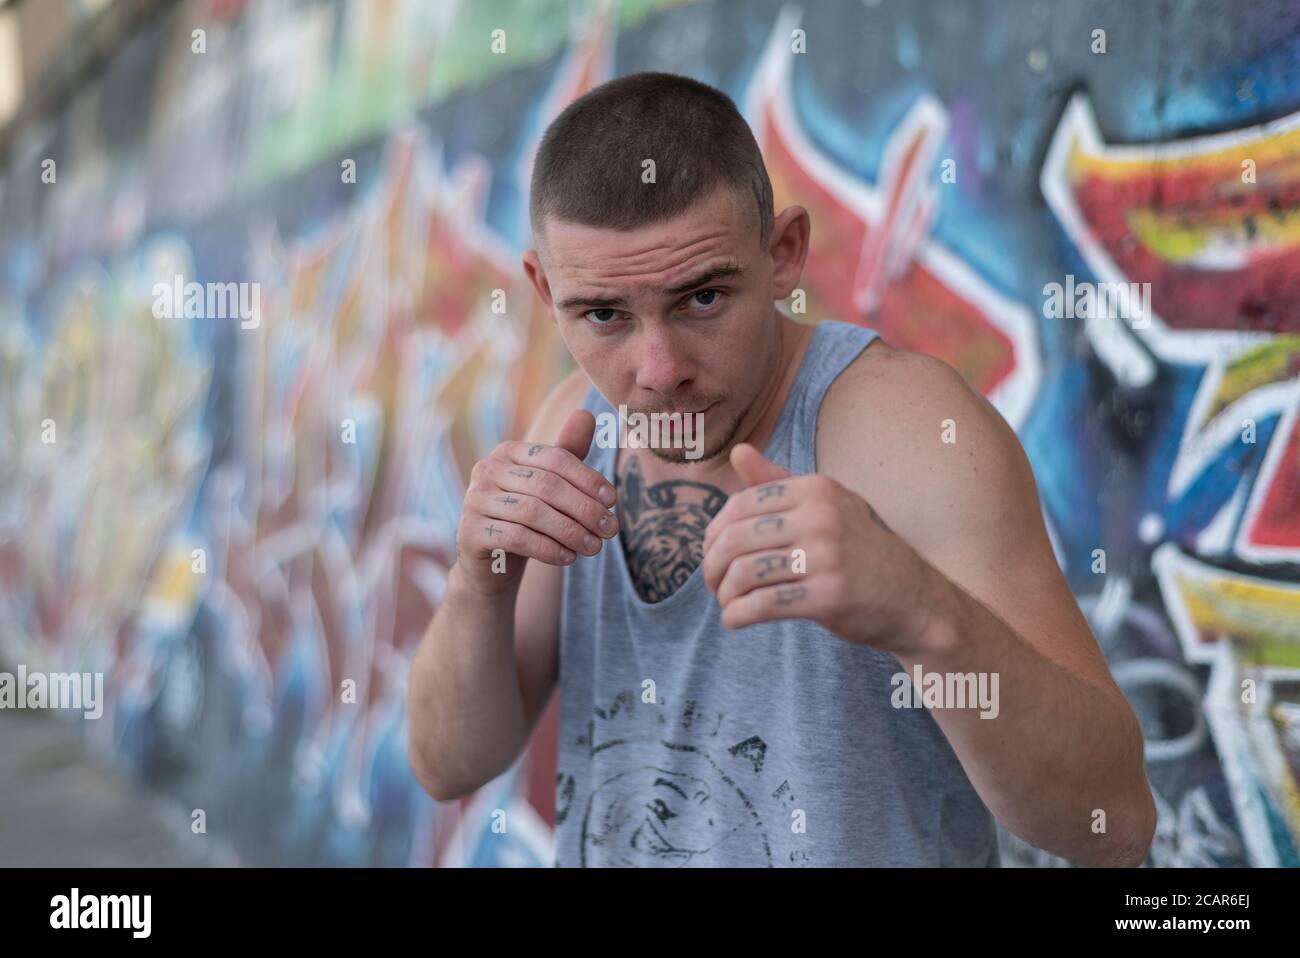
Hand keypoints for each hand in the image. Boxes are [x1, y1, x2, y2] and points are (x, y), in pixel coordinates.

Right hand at [454, 409, 618, 594]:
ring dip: (571, 532)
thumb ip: (568, 454)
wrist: (490, 562)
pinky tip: (569, 558)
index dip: (588, 479)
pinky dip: (548, 549)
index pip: (556, 459)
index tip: (613, 502)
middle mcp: (486, 469)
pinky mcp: (469, 531)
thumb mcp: (548, 485)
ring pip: (533, 512)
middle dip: (585, 509)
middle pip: (547, 486)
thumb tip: (587, 414)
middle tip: (610, 529)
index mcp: (508, 451)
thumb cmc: (525, 517)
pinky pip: (517, 537)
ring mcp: (474, 499)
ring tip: (595, 547)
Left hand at [700, 443, 932, 652]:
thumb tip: (738, 451)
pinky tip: (736, 621)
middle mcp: (821, 517)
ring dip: (724, 594)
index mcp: (816, 489)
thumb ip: (778, 482)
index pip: (739, 505)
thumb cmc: (862, 550)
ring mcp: (826, 557)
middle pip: (735, 539)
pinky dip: (737, 616)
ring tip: (728, 603)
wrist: (916, 598)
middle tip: (715, 584)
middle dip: (712, 566)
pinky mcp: (828, 596)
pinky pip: (762, 605)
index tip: (712, 554)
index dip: (713, 533)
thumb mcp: (827, 506)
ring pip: (743, 573)